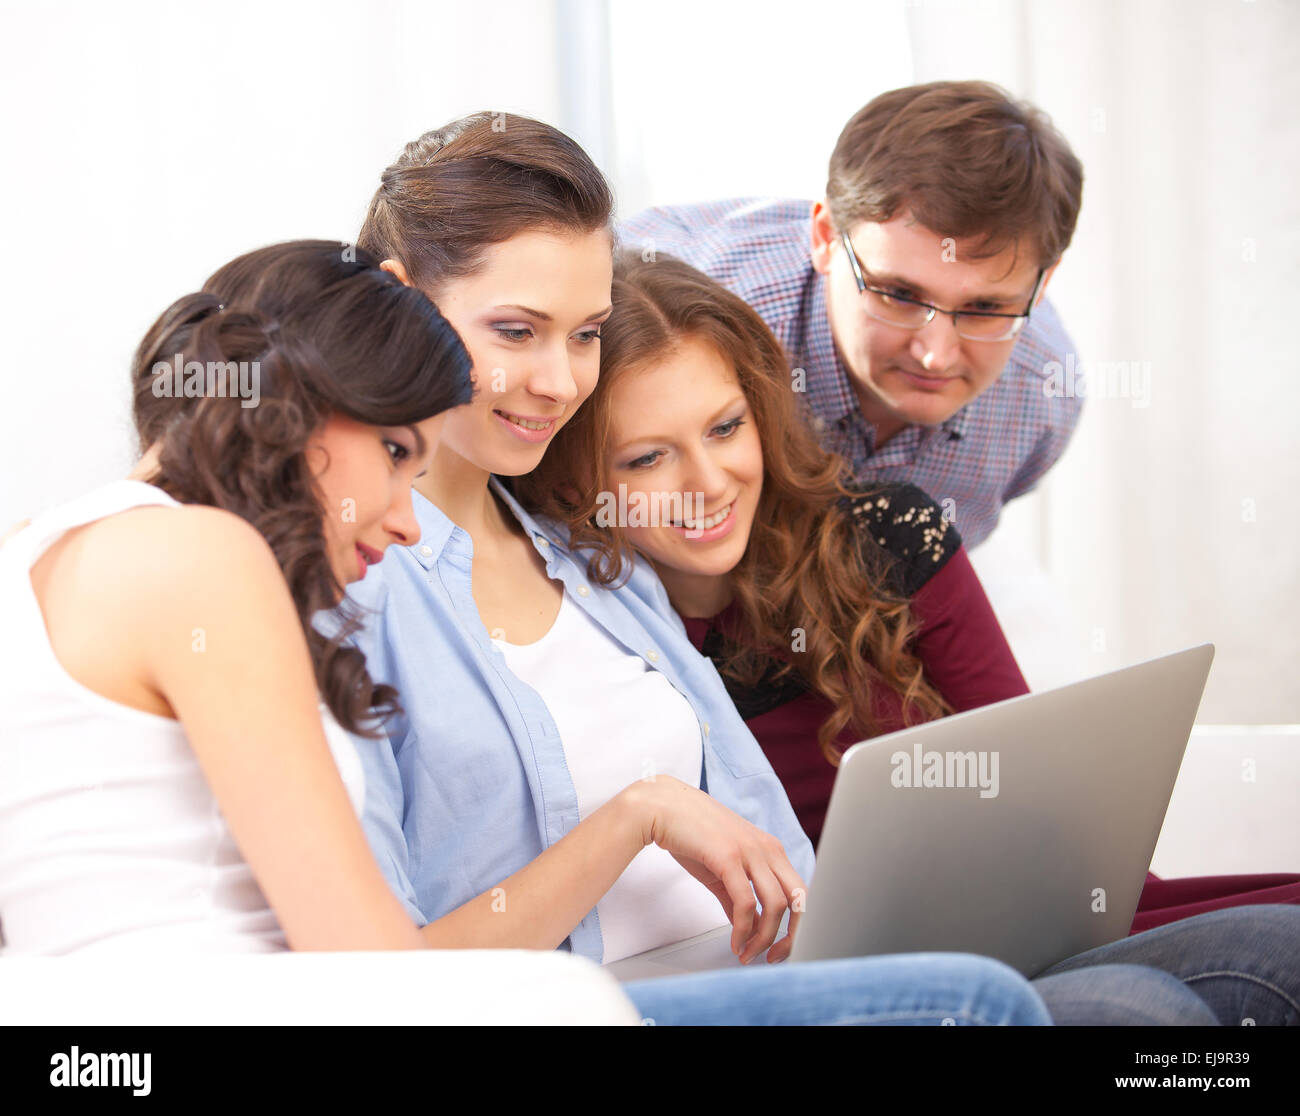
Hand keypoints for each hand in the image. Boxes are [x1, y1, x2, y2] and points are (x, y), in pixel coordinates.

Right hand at [623, 776, 804, 963]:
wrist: (662, 807)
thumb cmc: (691, 833)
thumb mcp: (722, 868)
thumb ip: (737, 898)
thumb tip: (749, 927)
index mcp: (771, 849)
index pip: (800, 892)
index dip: (797, 925)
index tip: (780, 948)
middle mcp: (767, 849)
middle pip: (799, 900)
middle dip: (791, 936)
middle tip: (771, 958)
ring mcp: (750, 851)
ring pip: (776, 905)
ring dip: (764, 938)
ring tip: (747, 954)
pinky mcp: (728, 856)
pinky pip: (746, 902)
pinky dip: (743, 929)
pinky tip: (735, 942)